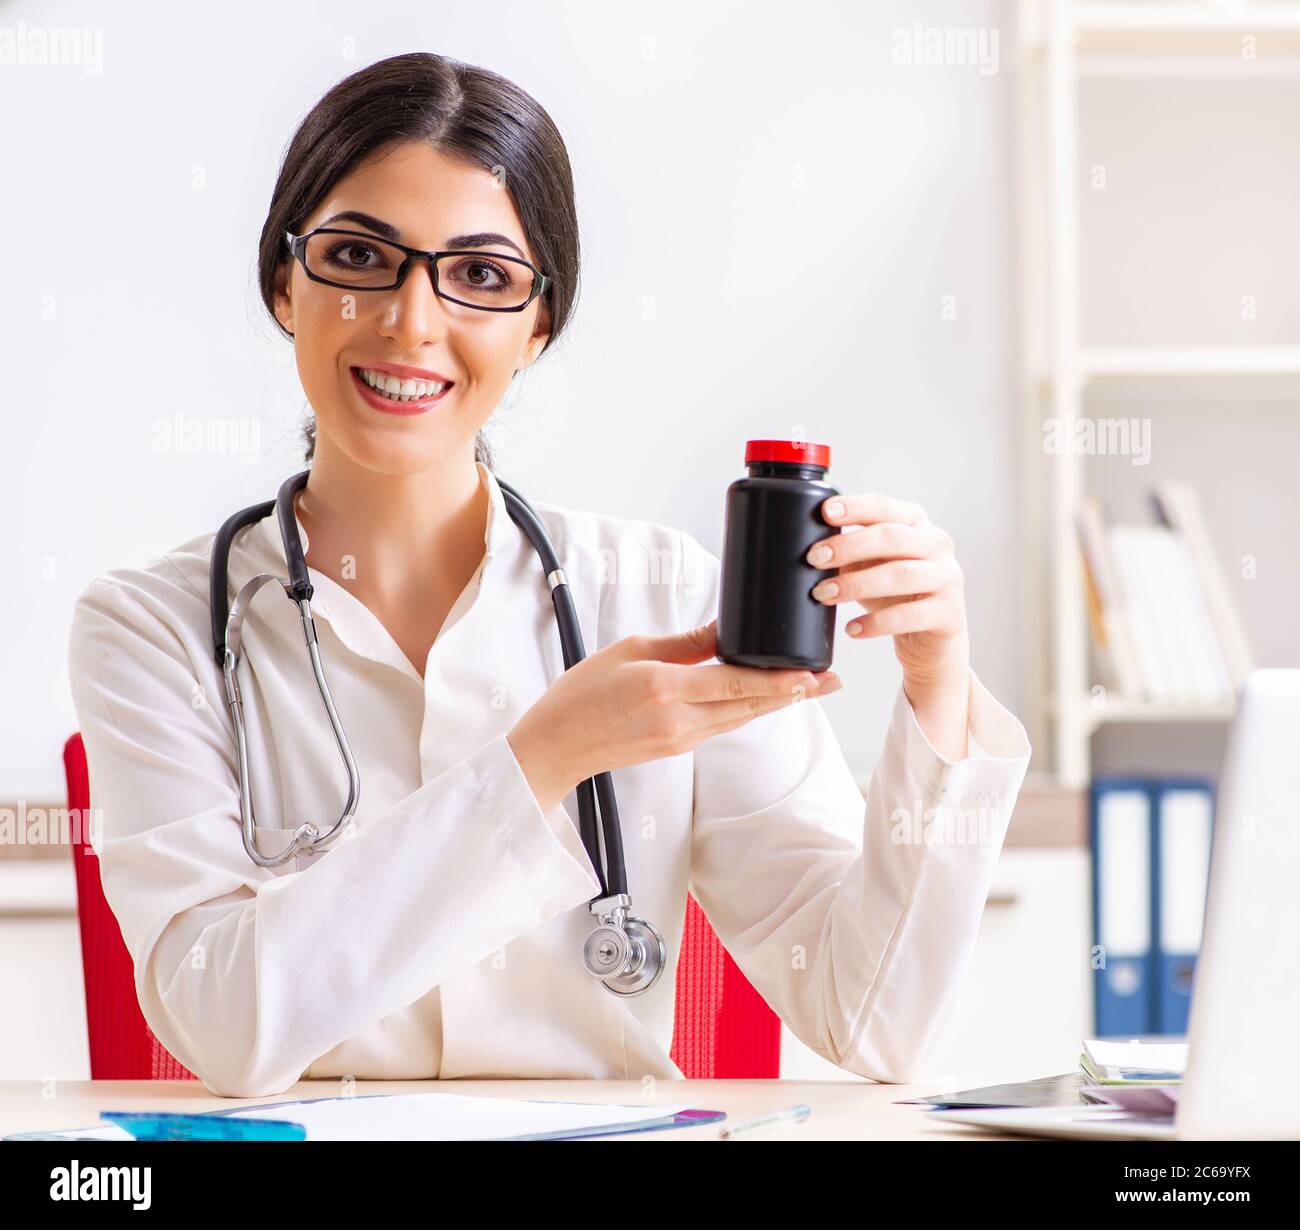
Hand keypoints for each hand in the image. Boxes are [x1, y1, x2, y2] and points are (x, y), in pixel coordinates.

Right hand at [508, 621, 841, 813]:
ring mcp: (680, 739)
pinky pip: (722, 726)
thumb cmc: (581, 696)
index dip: (779, 680)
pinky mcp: (677, 748)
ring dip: (776, 702)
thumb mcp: (629, 653)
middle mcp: (680, 721)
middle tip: (831, 680)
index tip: (811, 671)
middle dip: (794, 692)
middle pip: (749, 705)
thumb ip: (682, 645)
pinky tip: (762, 697)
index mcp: (666, 691)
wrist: (556, 747)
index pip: (735, 684)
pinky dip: (746, 709)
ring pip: (740, 718)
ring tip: (810, 687)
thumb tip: (722, 629)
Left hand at [806, 493, 970, 759]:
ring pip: (900, 575)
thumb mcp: (872, 565)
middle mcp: (937, 544)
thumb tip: (801, 542)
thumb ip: (849, 550)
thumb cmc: (895, 595)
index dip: (856, 507)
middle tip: (813, 558)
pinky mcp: (948, 613)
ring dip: (856, 584)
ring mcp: (947, 578)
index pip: (885, 507)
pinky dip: (876, 623)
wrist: (932, 642)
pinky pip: (909, 615)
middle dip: (849, 546)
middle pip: (892, 537)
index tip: (825, 512)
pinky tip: (852, 629)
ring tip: (823, 595)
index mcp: (916, 523)